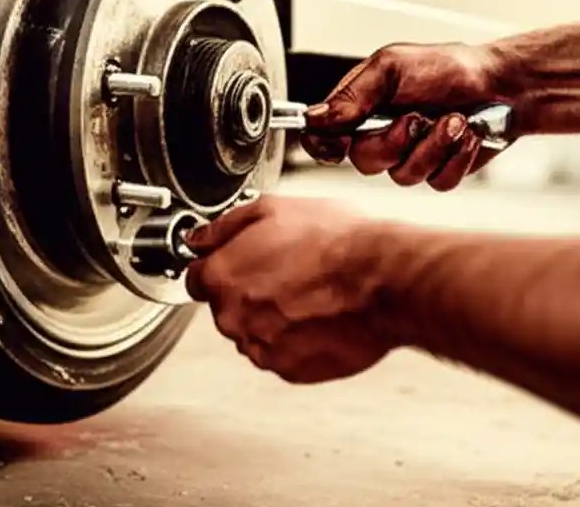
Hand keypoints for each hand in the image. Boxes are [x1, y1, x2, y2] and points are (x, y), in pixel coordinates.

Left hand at [183, 196, 397, 383]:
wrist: (383, 281)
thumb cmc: (336, 243)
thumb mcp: (272, 209)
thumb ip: (224, 226)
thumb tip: (199, 238)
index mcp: (221, 278)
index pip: (196, 278)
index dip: (221, 266)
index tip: (242, 263)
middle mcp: (233, 318)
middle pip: (226, 307)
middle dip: (249, 292)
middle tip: (288, 273)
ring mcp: (261, 348)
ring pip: (255, 333)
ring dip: (273, 318)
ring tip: (310, 295)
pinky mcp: (291, 370)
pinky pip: (283, 355)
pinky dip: (297, 340)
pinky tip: (321, 317)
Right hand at [301, 42, 510, 190]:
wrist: (503, 84)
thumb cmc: (450, 67)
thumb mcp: (393, 66)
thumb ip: (353, 95)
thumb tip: (315, 118)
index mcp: (361, 106)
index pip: (322, 136)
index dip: (324, 146)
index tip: (340, 144)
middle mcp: (380, 133)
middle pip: (363, 162)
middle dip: (395, 142)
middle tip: (417, 117)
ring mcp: (410, 155)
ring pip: (403, 175)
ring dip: (434, 146)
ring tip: (454, 120)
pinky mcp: (439, 170)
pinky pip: (437, 182)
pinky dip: (456, 158)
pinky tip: (467, 135)